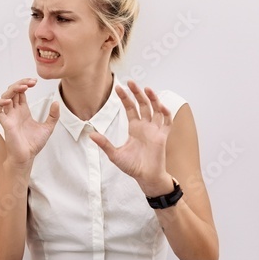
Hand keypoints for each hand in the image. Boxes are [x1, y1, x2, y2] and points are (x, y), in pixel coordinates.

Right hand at [0, 78, 59, 169]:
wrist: (27, 157)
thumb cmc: (33, 144)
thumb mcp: (48, 127)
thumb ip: (53, 115)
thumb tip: (57, 103)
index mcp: (23, 110)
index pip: (20, 92)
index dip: (25, 84)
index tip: (35, 82)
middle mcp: (15, 112)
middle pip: (12, 91)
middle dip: (20, 83)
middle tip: (31, 82)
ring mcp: (9, 117)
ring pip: (5, 97)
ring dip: (12, 90)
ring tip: (23, 87)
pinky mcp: (5, 124)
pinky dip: (0, 103)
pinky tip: (9, 100)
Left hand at [90, 80, 174, 195]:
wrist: (145, 177)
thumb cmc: (132, 166)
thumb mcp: (115, 154)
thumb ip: (104, 144)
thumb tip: (90, 134)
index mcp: (135, 128)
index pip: (130, 108)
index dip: (125, 98)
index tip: (118, 88)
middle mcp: (145, 126)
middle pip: (143, 104)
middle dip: (137, 93)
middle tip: (131, 82)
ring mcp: (155, 130)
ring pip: (156, 109)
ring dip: (153, 99)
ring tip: (147, 89)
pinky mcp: (163, 137)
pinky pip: (167, 122)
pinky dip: (166, 113)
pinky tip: (161, 106)